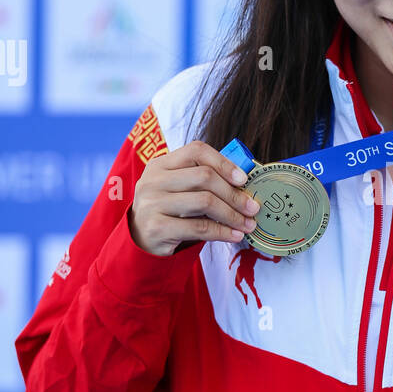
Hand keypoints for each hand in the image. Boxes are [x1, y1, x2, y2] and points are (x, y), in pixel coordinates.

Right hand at [128, 140, 260, 256]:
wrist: (140, 240)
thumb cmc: (169, 212)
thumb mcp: (180, 190)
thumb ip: (203, 181)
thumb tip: (245, 184)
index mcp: (161, 164)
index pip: (196, 151)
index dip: (224, 163)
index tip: (243, 179)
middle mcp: (153, 180)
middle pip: (204, 177)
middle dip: (234, 194)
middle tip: (253, 208)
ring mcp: (152, 203)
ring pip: (204, 202)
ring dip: (232, 215)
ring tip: (247, 224)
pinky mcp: (156, 227)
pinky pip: (199, 227)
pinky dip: (222, 232)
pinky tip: (234, 235)